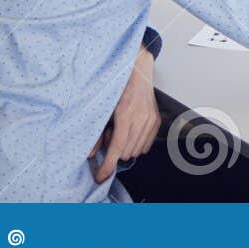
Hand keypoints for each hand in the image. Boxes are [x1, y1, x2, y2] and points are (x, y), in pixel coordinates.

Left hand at [89, 46, 160, 183]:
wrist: (136, 71)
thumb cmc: (117, 87)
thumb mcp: (102, 109)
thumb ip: (97, 133)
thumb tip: (91, 154)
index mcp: (126, 115)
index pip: (117, 148)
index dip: (108, 166)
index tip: (101, 177)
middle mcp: (141, 119)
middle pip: (127, 152)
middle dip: (115, 151)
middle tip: (109, 135)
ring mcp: (151, 119)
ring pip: (137, 150)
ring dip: (126, 147)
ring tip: (120, 131)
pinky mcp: (157, 120)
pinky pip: (146, 144)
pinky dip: (136, 143)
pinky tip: (130, 131)